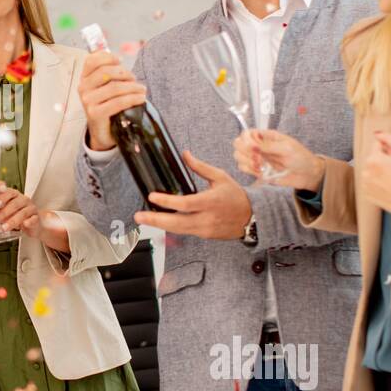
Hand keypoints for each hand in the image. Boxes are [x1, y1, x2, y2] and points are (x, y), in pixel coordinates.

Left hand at [0, 187, 41, 233]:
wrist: (31, 224)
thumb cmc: (14, 215)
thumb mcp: (2, 211)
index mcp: (13, 194)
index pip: (6, 193)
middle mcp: (22, 198)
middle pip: (13, 204)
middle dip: (2, 213)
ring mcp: (31, 207)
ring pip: (22, 212)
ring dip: (12, 220)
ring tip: (4, 228)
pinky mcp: (37, 217)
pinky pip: (33, 219)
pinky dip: (29, 222)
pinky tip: (24, 225)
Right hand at [77, 50, 146, 151]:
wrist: (102, 131)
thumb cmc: (107, 105)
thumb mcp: (106, 87)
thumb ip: (110, 73)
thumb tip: (120, 59)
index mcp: (84, 78)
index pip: (91, 60)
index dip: (107, 57)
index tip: (121, 60)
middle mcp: (83, 88)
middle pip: (106, 72)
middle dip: (125, 74)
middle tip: (135, 80)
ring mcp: (88, 102)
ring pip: (114, 87)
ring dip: (133, 87)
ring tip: (142, 90)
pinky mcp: (95, 114)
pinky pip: (118, 102)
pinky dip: (132, 99)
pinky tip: (140, 99)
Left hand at [133, 151, 252, 239]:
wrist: (252, 218)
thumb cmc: (236, 196)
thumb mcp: (220, 177)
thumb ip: (201, 167)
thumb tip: (185, 154)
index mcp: (211, 201)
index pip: (186, 204)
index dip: (167, 202)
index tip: (152, 196)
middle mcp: (207, 218)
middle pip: (177, 222)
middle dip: (156, 220)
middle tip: (139, 216)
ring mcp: (205, 229)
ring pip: (178, 230)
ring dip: (159, 225)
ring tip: (143, 219)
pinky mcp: (204, 235)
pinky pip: (184, 232)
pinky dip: (171, 227)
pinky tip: (160, 222)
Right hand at [233, 129, 324, 191]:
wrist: (307, 174)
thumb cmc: (300, 157)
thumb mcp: (287, 148)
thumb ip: (268, 146)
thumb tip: (251, 145)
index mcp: (266, 136)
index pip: (246, 133)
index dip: (246, 140)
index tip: (254, 148)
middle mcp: (258, 146)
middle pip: (238, 144)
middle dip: (245, 152)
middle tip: (258, 158)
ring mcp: (257, 158)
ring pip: (238, 156)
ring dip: (246, 162)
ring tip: (260, 166)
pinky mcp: (257, 170)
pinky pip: (243, 168)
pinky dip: (249, 170)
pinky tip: (260, 171)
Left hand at [360, 131, 390, 219]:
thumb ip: (389, 138)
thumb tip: (377, 133)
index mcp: (372, 159)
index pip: (377, 145)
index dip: (390, 149)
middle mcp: (365, 172)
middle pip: (373, 158)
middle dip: (383, 160)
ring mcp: (365, 185)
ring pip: (371, 170)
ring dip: (379, 171)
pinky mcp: (367, 195)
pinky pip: (370, 183)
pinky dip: (378, 183)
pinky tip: (390, 187)